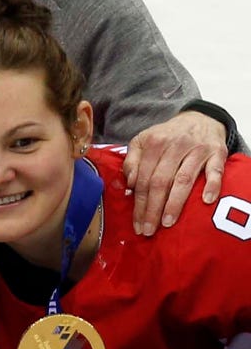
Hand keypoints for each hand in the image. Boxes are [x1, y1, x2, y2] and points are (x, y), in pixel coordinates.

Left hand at [123, 109, 226, 235]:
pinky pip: (215, 170)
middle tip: (148, 230)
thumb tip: (130, 185)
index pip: (144, 179)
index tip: (136, 223)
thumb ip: (132, 161)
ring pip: (184, 179)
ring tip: (167, 223)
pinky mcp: (217, 152)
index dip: (139, 204)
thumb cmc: (167, 137)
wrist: (200, 119)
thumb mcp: (143, 141)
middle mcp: (176, 145)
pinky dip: (212, 185)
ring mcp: (198, 149)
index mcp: (155, 143)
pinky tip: (205, 200)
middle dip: (153, 209)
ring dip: (175, 203)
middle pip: (161, 182)